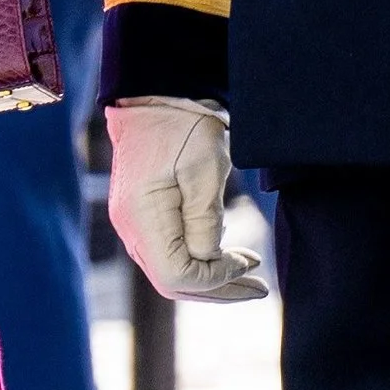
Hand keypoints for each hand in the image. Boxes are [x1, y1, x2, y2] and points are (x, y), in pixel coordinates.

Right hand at [105, 97, 265, 300]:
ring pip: (170, 273)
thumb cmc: (184, 129)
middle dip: (219, 289)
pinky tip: (226, 256)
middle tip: (259, 287)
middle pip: (172, 282)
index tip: (248, 263)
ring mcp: (131, 225)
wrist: (155, 100)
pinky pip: (168, 255)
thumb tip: (210, 264)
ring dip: (211, 279)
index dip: (216, 279)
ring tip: (250, 274)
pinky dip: (198, 263)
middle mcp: (130, 228)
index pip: (177, 276)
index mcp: (143, 216)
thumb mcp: (205, 171)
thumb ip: (206, 222)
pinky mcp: (140, 218)